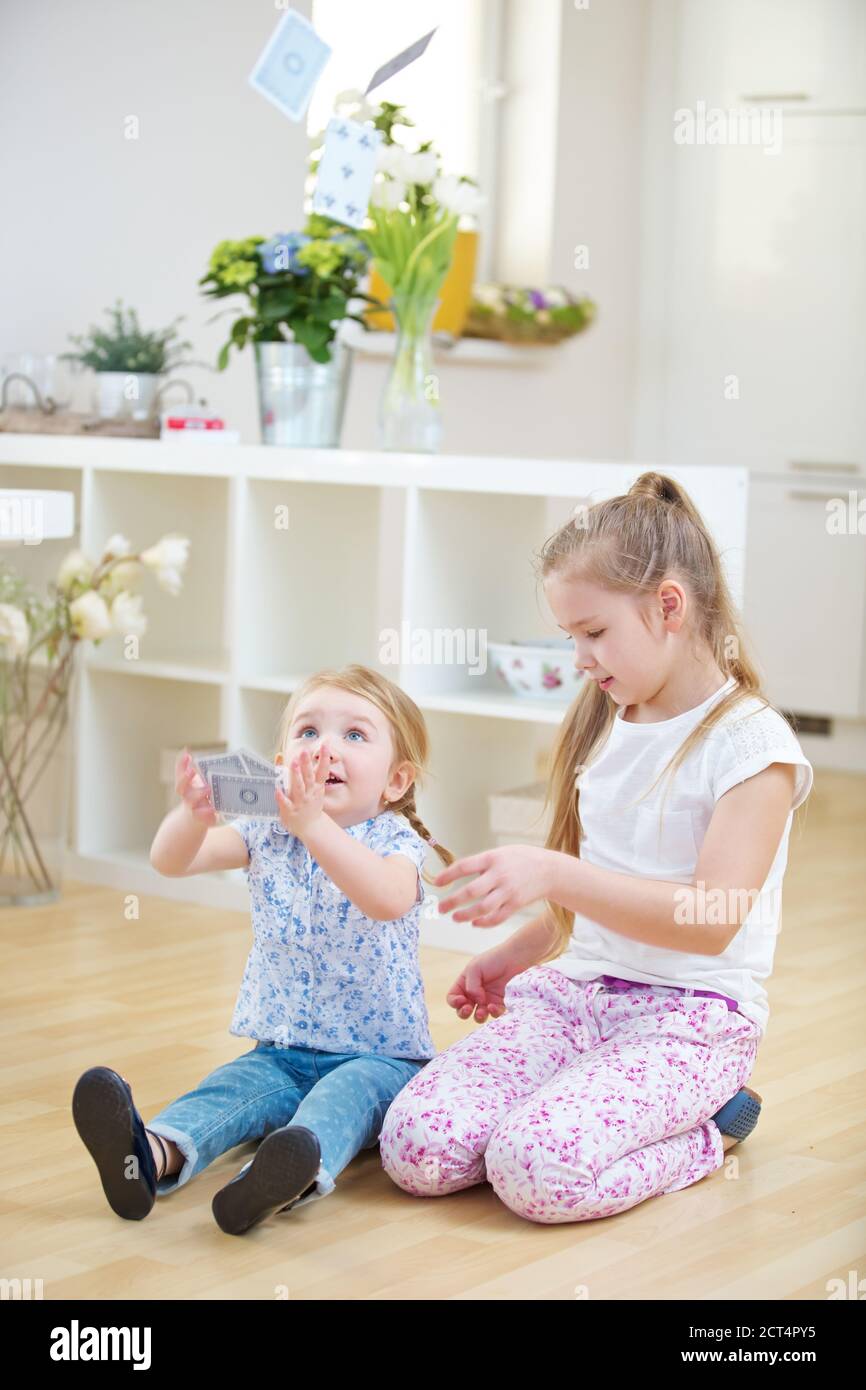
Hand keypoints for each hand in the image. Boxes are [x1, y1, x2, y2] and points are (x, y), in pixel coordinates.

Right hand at [175, 749, 218, 826]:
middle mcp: (186, 797)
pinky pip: (202, 817)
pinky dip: (206, 813)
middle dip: (185, 778)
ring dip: (197, 794)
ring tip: (207, 788)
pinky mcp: (202, 819)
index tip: (187, 754)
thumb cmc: (198, 796)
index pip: (180, 773)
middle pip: (181, 787)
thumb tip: (193, 751)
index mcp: (185, 786)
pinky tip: (213, 810)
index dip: (181, 764)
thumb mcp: (198, 783)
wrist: (193, 821)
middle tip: (192, 770)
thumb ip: (199, 771)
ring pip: (191, 802)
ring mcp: (192, 808)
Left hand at [275, 744, 329, 835]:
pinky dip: (281, 797)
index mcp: (316, 787)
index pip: (322, 770)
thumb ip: (310, 772)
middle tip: (304, 751)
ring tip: (294, 764)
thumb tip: (306, 755)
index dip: (324, 757)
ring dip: (296, 776)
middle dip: (307, 763)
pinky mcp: (290, 810)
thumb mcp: (316, 788)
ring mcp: (300, 802)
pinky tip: (276, 790)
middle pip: (309, 776)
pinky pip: (285, 803)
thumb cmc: (311, 805)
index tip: (325, 745)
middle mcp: (309, 793)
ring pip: (298, 787)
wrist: (312, 827)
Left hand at [435, 845, 554, 926]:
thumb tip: (457, 873)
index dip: (448, 875)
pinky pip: (497, 917)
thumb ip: (481, 863)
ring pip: (483, 908)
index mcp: (493, 858)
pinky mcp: (516, 904)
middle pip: (471, 891)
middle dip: (453, 901)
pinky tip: (474, 923)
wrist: (550, 870)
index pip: (465, 866)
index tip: (437, 883)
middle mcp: (500, 875)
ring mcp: (509, 891)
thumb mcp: (501, 853)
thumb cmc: (521, 859)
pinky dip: (484, 922)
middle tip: (440, 908)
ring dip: (466, 915)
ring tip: (455, 917)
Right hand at [447, 942, 521, 1022]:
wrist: (515, 958)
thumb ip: (471, 986)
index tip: (461, 1000)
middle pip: (463, 1010)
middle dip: (463, 1013)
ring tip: (481, 1012)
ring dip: (478, 1016)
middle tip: (468, 1008)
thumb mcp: (475, 968)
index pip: (453, 997)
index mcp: (465, 983)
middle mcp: (474, 993)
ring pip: (478, 1016)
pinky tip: (493, 1006)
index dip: (454, 1002)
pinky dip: (492, 1013)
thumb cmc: (494, 960)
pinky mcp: (501, 1003)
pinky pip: (494, 1014)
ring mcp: (487, 999)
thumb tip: (477, 1001)